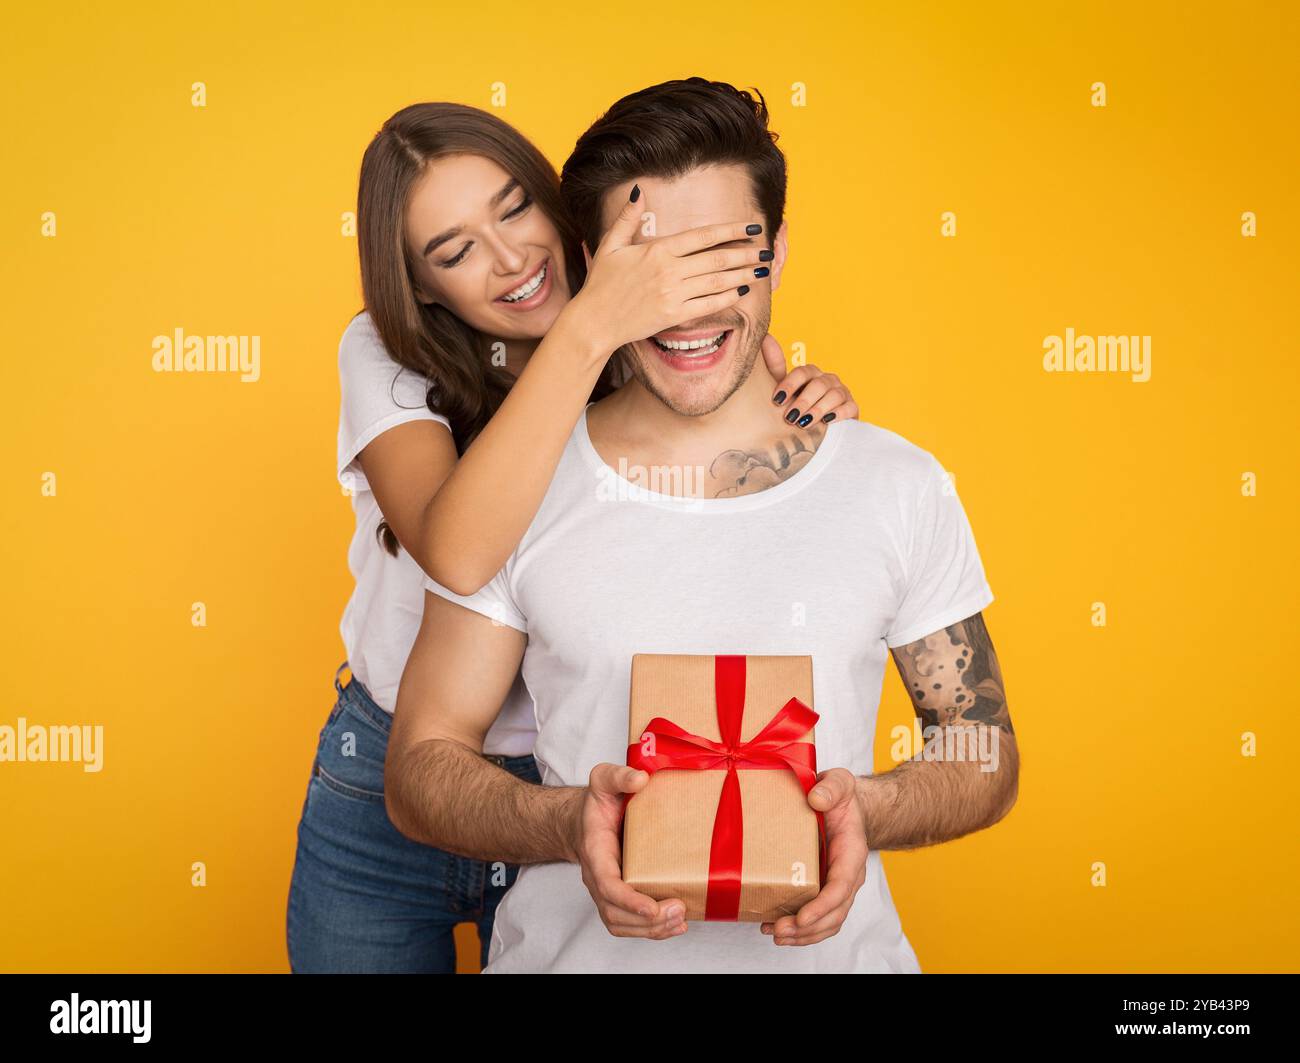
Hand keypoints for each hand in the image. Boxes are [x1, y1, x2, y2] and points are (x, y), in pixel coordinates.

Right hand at [565, 185, 771, 352]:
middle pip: (717, 259)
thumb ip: (628, 218)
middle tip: (766, 250)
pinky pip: (708, 304)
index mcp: (657, 250)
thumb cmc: (601, 283)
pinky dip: (728, 297)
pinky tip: (741, 290)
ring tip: (761, 269)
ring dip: (743, 274)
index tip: (751, 228)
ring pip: (718, 282)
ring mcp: (673, 294)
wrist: (593, 322)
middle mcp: (669, 271)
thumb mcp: (611, 245)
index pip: (703, 236)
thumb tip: (640, 191)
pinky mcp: (674, 316)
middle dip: (746, 254)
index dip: (731, 231)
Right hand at [568, 762, 688, 939]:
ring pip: (621, 923)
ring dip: (651, 930)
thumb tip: (641, 779)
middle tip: (679, 910)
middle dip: (646, 921)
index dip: (628, 900)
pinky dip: (651, 930)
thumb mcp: (604, 779)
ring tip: (680, 921)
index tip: (651, 907)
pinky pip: (629, 923)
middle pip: (615, 912)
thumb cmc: (597, 803)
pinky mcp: (619, 897)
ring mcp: (606, 891)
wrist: (584, 821)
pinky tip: (675, 925)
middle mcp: (597, 877)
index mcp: (595, 851)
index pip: (606, 884)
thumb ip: (619, 776)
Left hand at [761, 768, 866, 945]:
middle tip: (779, 929)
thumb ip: (831, 788)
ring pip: (827, 922)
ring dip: (803, 935)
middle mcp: (847, 875)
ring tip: (776, 934)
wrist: (844, 805)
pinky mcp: (822, 889)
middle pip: (835, 913)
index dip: (823, 906)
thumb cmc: (840, 796)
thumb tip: (815, 799)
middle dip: (808, 928)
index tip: (803, 917)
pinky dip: (800, 930)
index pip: (842, 886)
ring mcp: (836, 885)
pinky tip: (777, 929)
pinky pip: (817, 917)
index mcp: (852, 852)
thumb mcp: (839, 782)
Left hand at [763, 336, 860, 429]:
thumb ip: (775, 367)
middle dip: (803, 401)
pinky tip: (826, 422)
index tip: (777, 400)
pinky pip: (849, 407)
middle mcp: (827, 379)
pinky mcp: (852, 407)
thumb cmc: (797, 406)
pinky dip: (838, 414)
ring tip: (804, 424)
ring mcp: (841, 392)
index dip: (789, 385)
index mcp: (811, 373)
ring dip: (817, 409)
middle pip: (818, 385)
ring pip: (834, 396)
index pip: (802, 373)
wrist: (817, 428)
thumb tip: (765, 337)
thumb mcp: (784, 390)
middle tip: (790, 417)